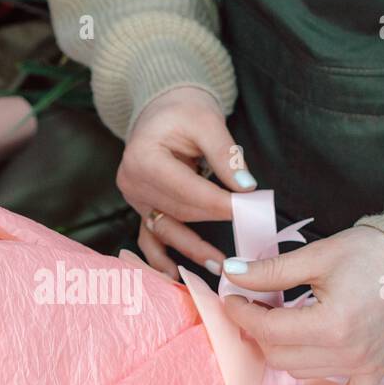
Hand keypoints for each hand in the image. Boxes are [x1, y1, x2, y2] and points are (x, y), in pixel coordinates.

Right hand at [118, 86, 256, 278]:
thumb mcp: (207, 121)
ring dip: (194, 249)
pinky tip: (175, 276)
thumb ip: (225, 155)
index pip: (187, 190)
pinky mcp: (142, 208)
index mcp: (143, 158)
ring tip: (221, 265)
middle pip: (180, 211)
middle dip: (216, 221)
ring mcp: (134, 199)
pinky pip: (150, 238)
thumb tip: (247, 188)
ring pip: (168, 228)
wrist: (162, 109)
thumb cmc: (183, 110)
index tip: (250, 210)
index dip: (220, 203)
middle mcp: (132, 182)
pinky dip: (162, 258)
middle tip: (251, 231)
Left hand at [223, 226, 383, 384]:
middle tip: (256, 307)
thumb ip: (271, 271)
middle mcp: (347, 353)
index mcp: (331, 324)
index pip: (268, 329)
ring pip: (300, 374)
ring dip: (283, 353)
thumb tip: (231, 272)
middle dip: (260, 332)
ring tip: (281, 325)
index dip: (241, 313)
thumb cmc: (372, 254)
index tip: (232, 297)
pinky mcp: (376, 371)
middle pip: (278, 356)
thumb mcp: (318, 255)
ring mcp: (363, 366)